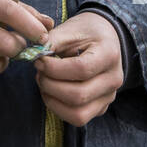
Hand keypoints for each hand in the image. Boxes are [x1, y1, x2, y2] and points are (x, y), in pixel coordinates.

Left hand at [33, 11, 123, 125]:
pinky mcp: (101, 107)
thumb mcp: (70, 29)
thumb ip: (52, 41)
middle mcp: (114, 79)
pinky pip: (78, 118)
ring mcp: (109, 96)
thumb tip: (33, 56)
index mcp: (109, 55)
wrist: (105, 38)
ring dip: (53, 100)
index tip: (38, 60)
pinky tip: (51, 92)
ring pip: (78, 114)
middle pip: (78, 95)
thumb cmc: (86, 32)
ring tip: (44, 82)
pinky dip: (59, 108)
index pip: (81, 69)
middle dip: (50, 85)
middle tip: (38, 71)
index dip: (54, 68)